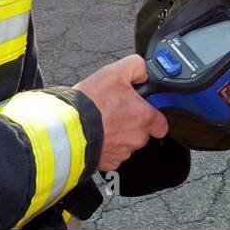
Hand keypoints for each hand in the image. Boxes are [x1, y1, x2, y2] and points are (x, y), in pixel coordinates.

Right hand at [73, 54, 169, 171]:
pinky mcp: (108, 162)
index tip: (143, 106)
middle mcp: (137, 137)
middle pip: (142, 131)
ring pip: (126, 142)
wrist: (67, 127)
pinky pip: (112, 152)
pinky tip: (96, 132)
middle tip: (116, 109)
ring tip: (102, 119)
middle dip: (131, 121)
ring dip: (118, 132)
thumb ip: (136, 67)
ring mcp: (122, 152)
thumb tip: (142, 71)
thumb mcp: (115, 71)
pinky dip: (106, 143)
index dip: (152, 112)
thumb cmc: (90, 103)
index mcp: (144, 117)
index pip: (162, 122)